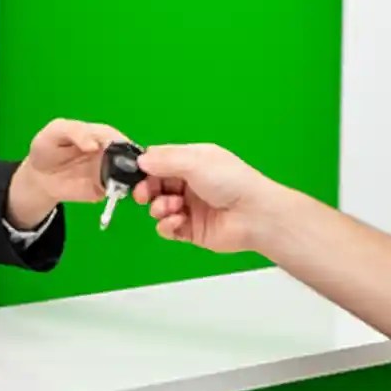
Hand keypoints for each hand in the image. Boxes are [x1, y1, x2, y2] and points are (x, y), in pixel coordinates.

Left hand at [6, 118, 127, 228]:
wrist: (40, 176)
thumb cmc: (48, 147)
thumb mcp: (56, 131)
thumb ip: (75, 132)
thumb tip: (95, 145)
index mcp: (100, 133)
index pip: (116, 136)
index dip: (118, 142)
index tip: (113, 149)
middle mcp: (109, 151)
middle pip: (130, 154)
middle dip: (132, 161)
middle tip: (126, 168)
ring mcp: (109, 170)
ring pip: (130, 172)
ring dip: (133, 177)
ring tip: (126, 181)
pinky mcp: (106, 189)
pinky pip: (121, 190)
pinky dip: (124, 191)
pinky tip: (119, 192)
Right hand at [131, 143, 281, 252]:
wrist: (254, 215)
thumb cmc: (231, 182)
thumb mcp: (195, 161)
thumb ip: (165, 160)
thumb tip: (140, 160)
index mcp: (192, 161)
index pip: (160, 161)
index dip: (146, 168)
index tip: (136, 174)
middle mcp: (189, 183)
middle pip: (155, 185)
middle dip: (147, 190)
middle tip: (144, 195)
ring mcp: (190, 207)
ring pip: (159, 207)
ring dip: (159, 207)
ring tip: (173, 207)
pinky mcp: (191, 230)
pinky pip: (168, 228)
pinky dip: (167, 225)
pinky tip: (178, 221)